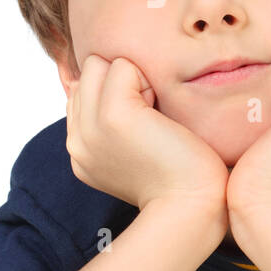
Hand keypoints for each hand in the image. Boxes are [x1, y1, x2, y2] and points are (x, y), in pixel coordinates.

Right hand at [66, 54, 229, 218]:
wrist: (192, 206)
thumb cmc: (182, 177)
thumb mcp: (138, 150)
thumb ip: (117, 122)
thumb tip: (117, 81)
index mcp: (80, 150)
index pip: (82, 92)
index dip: (117, 94)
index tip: (145, 126)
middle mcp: (77, 139)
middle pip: (89, 73)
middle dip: (123, 83)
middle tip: (153, 120)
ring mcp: (91, 127)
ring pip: (100, 64)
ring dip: (134, 79)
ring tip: (156, 117)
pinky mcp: (113, 115)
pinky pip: (122, 66)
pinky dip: (148, 80)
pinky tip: (161, 115)